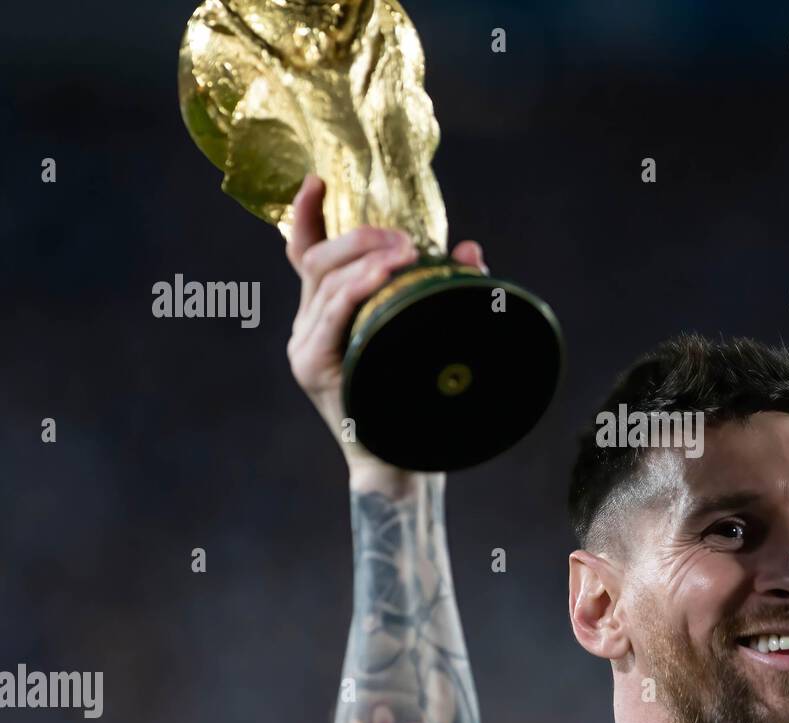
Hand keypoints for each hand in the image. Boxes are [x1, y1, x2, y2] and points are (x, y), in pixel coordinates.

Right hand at [284, 174, 487, 492]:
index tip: (319, 180)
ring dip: (365, 259)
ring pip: (324, 283)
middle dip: (357, 236)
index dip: (308, 214)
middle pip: (316, 260)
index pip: (306, 254)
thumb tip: (471, 251)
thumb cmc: (415, 400)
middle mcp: (308, 327)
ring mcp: (307, 348)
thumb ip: (442, 291)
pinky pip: (329, 318)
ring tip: (404, 253)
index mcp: (327, 315)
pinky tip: (382, 276)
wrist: (404, 464)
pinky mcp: (315, 369)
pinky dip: (355, 290)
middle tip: (402, 239)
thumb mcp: (428, 334)